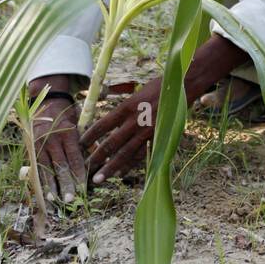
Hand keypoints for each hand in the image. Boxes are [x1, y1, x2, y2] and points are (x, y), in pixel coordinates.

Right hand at [29, 76, 87, 202]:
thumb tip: (97, 166)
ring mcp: (39, 144)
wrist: (46, 105)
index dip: (79, 174)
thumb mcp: (79, 127)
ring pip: (46, 169)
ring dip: (51, 186)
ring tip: (56, 200)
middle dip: (66, 184)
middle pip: (60, 166)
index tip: (84, 189)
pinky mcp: (31, 149)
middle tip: (71, 199)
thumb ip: (86, 145)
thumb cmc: (68, 118)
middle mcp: (53, 139)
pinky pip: (36, 168)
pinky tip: (44, 192)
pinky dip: (40, 181)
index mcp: (68, 133)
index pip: (75, 158)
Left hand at [80, 35, 243, 184]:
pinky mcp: (158, 136)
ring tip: (100, 178)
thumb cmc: (159, 87)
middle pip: (111, 143)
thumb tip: (111, 120)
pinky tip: (122, 173)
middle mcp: (134, 121)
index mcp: (126, 107)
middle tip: (86, 170)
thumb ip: (125, 109)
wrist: (184, 84)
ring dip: (111, 167)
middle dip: (97, 158)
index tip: (80, 145)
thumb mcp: (137, 94)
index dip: (90, 136)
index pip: (102, 125)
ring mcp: (147, 131)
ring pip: (125, 153)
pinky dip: (131, 165)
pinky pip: (142, 154)